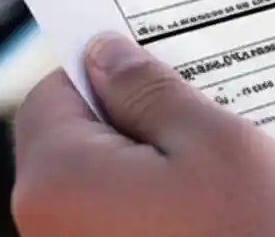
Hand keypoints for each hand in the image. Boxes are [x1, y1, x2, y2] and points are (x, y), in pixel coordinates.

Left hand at [12, 34, 274, 236]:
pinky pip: (126, 224)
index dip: (106, 71)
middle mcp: (50, 231)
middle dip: (137, 121)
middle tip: (206, 115)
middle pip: (77, 143)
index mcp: (58, 182)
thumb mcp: (215, 142)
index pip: (52, 93)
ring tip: (224, 169)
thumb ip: (151, 92)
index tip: (161, 66)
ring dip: (158, 167)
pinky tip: (219, 210)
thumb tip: (105, 56)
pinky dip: (164, 208)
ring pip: (107, 186)